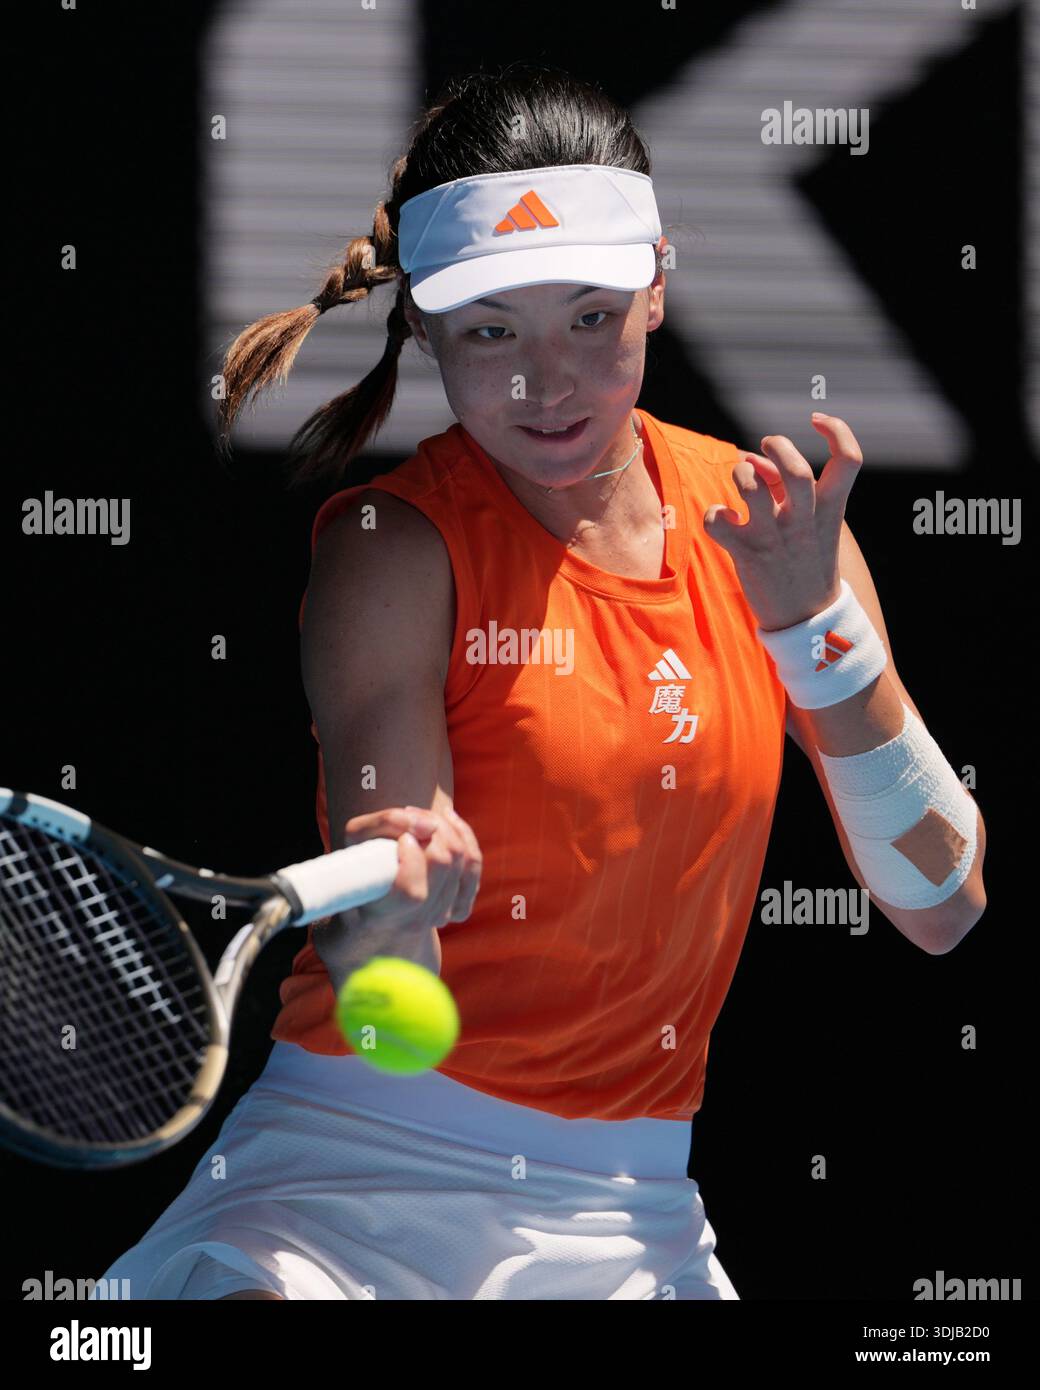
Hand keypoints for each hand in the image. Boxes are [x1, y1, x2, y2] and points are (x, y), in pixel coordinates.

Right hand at [312, 805, 481, 986]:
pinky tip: (448, 821)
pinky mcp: (458, 908)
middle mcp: (415, 922)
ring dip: (448, 827)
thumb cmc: (358, 868)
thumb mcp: (356, 840)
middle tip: (413, 816)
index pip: (412, 891)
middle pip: (443, 863)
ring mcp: (440, 917)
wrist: (371, 912)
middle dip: (433, 828)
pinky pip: (474, 865)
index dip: (412, 856)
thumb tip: (430, 825)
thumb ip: (386, 823)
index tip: (401, 839)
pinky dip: (464, 836)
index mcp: (383, 914)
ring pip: (464, 859)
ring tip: (426, 817)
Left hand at [703, 413, 863, 630]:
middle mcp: (804, 521)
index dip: (837, 430)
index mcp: (830, 510)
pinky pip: (719, 521)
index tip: (816, 420)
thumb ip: (783, 487)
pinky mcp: (747, 553)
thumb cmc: (805, 563)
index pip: (850, 460)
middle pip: (795, 470)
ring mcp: (775, 537)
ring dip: (742, 474)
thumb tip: (750, 456)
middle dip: (777, 446)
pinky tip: (722, 520)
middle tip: (767, 444)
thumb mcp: (811, 524)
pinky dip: (714, 514)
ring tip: (742, 479)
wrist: (806, 620)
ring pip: (751, 487)